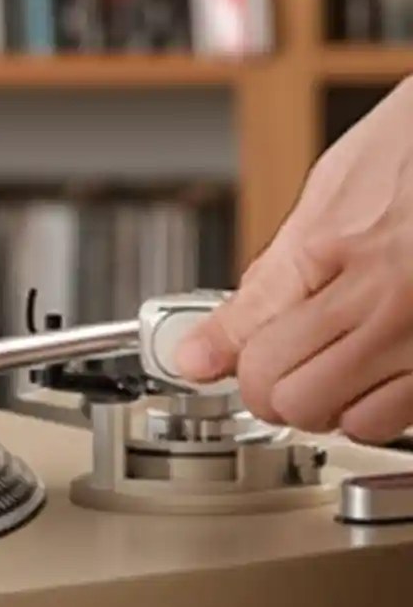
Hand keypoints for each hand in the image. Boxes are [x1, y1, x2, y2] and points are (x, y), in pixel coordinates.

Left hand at [174, 76, 412, 441]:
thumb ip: (277, 268)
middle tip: (278, 362)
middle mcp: (392, 298)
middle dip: (270, 385)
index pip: (247, 338)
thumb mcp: (336, 185)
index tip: (212, 358)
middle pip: (284, 393)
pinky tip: (381, 371)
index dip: (221, 354)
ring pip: (343, 420)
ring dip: (327, 403)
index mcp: (342, 246)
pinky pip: (400, 421)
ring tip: (335, 366)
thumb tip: (216, 333)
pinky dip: (379, 410)